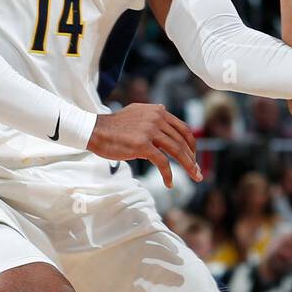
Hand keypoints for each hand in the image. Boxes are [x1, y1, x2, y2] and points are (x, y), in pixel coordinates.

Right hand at [88, 103, 202, 187]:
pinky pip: (162, 162)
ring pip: (177, 151)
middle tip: (197, 173)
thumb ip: (152, 112)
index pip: (184, 129)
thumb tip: (164, 109)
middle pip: (182, 141)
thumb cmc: (114, 126)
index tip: (194, 157)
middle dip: (193, 159)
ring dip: (188, 167)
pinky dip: (168, 174)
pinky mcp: (142, 145)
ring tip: (193, 177)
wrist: (94, 130)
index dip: (192, 145)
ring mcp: (150, 131)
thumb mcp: (136, 111)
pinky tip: (169, 183)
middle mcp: (156, 118)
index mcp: (158, 111)